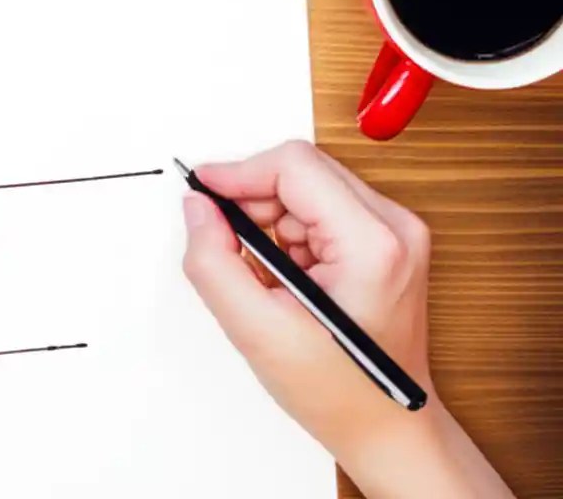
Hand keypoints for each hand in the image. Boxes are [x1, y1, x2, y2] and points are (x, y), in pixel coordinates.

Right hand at [182, 140, 512, 497]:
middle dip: (253, 202)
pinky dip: (289, 236)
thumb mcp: (257, 331)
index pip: (294, 166)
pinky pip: (321, 211)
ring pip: (308, 190)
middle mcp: (394, 227)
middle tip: (229, 247)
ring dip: (271, 223)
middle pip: (302, 172)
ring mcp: (395, 233)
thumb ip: (214, 262)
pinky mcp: (386, 242)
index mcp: (372, 244)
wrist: (386, 427)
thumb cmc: (339, 392)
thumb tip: (198, 209)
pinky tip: (286, 280)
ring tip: (265, 279)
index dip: (238, 173)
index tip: (202, 194)